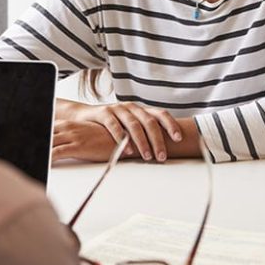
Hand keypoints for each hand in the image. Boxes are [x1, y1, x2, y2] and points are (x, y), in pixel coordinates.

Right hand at [59, 101, 181, 162]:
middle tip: (162, 157)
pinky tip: (128, 151)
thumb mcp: (130, 126)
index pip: (161, 114)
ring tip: (147, 156)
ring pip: (133, 124)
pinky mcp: (104, 113)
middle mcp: (132, 107)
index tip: (179, 138)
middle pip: (149, 122)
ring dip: (142, 142)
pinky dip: (122, 138)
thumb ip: (144, 133)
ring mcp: (118, 109)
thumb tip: (165, 149)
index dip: (171, 125)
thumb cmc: (113, 125)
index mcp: (141, 110)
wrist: (85, 116)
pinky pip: (114, 125)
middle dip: (157, 140)